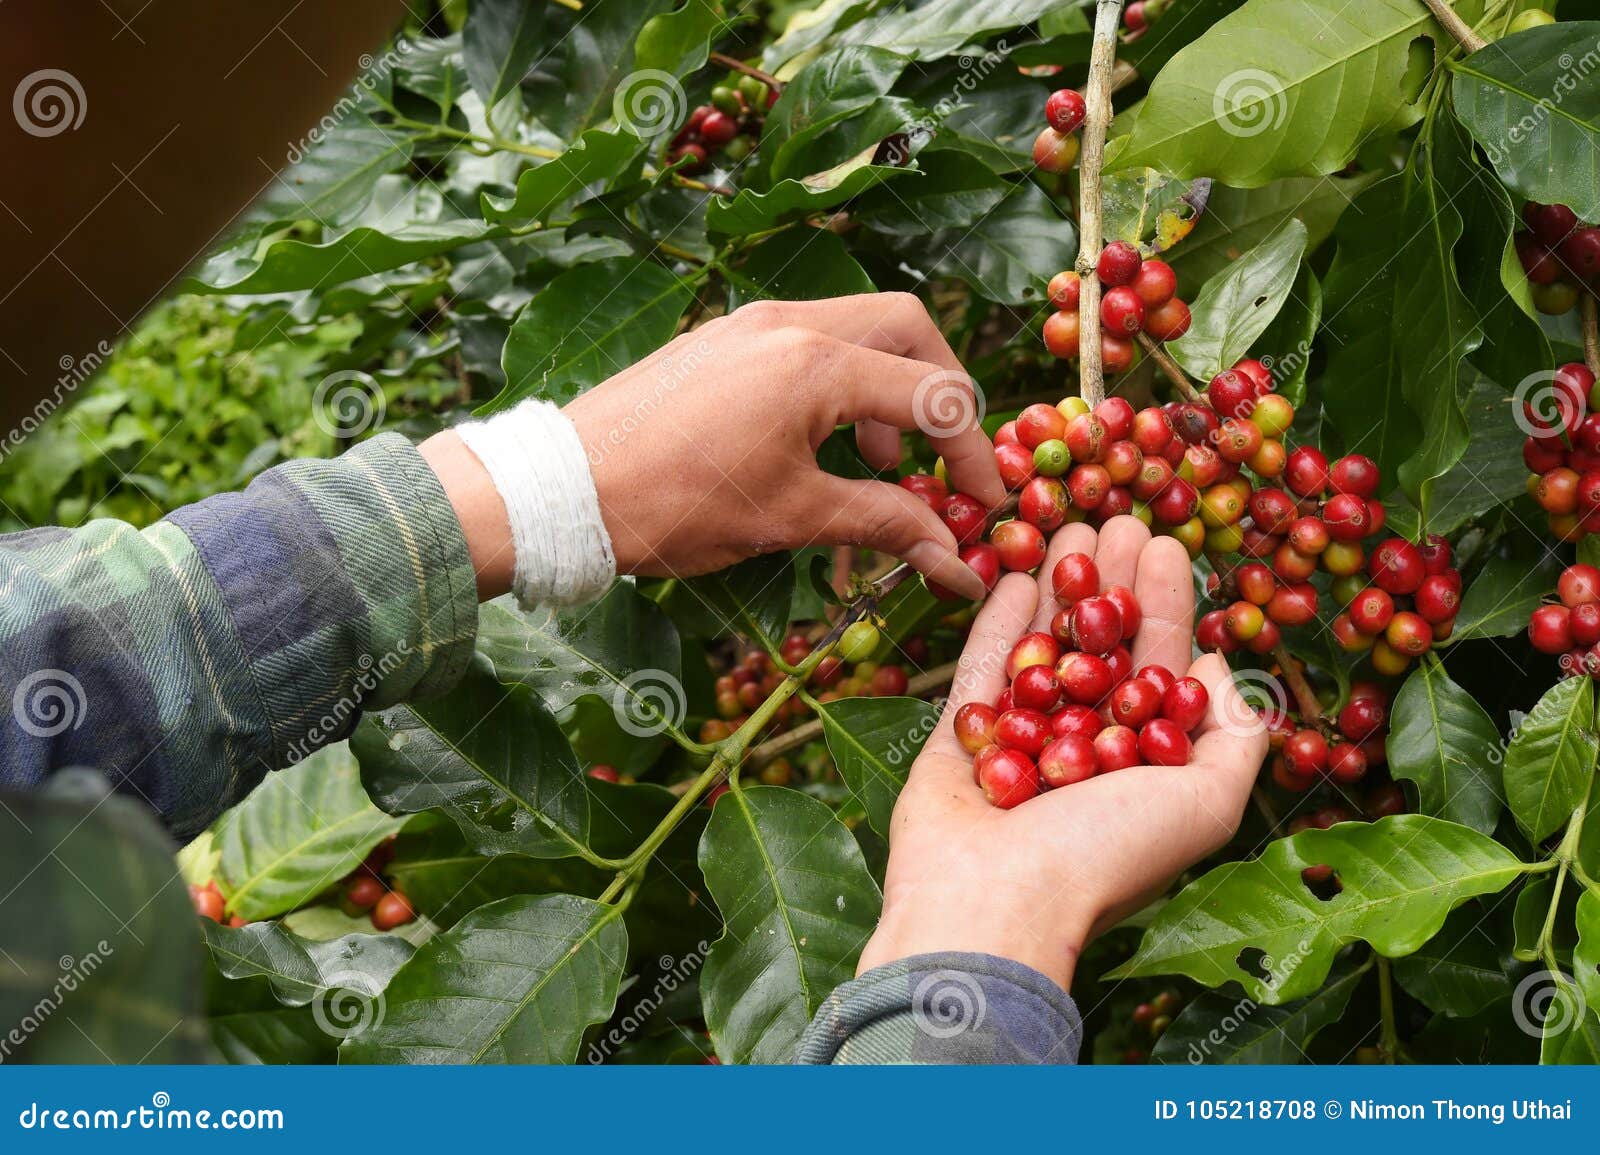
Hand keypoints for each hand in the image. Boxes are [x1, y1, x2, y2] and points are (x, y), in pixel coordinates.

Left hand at [565, 293, 1002, 596]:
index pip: (933, 393)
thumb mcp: (790, 519)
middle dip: (940, 390)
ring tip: (874, 465)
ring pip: (852, 328)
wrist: (561, 491)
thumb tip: (957, 561)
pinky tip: (816, 446)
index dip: (973, 454)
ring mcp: (748, 323)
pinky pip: (803, 342)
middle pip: (905, 327)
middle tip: (942, 456)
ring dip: (884, 388)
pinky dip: (834, 385)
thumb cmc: (674, 506)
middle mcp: (788, 322)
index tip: (985, 507)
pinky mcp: (719, 340)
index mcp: (815, 363)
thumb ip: (885, 525)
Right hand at [856, 516, 1268, 990]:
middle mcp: (1082, 747)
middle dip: (1112, 582)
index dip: (1166, 604)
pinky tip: (1012, 573)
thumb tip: (1217, 667)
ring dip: (1056, 586)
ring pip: (1042, 646)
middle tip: (1117, 517)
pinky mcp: (962, 736)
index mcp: (1141, 763)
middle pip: (1101, 646)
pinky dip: (998, 621)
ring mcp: (1020, 739)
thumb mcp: (1207, 802)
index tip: (1169, 546)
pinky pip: (982, 666)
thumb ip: (1235, 736)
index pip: (1159, 666)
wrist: (997, 899)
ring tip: (1066, 525)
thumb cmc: (1107, 855)